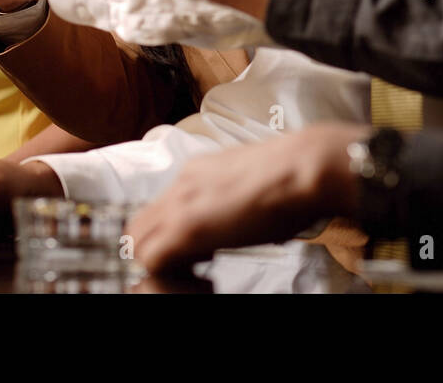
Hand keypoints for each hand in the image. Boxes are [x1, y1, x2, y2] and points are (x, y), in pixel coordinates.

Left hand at [126, 124, 367, 272]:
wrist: (304, 166)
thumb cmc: (295, 175)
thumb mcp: (252, 183)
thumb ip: (232, 197)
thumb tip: (238, 216)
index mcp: (197, 172)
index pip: (159, 208)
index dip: (171, 233)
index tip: (199, 250)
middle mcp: (182, 183)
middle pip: (139, 225)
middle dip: (159, 250)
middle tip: (194, 266)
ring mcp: (180, 203)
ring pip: (138, 241)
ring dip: (162, 262)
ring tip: (200, 271)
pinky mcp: (185, 227)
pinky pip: (152, 258)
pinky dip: (169, 273)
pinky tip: (206, 276)